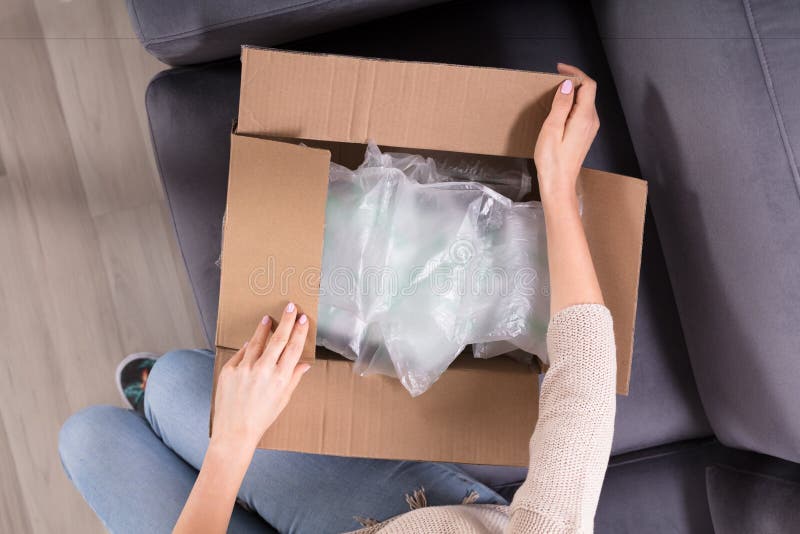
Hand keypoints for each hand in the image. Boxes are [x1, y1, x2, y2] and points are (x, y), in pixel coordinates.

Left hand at [211, 303, 310, 455]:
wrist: (235, 431)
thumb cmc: (261, 418)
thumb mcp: (283, 399)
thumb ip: (293, 378)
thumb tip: (304, 364)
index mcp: (280, 378)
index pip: (293, 348)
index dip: (300, 331)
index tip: (303, 319)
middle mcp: (264, 371)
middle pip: (278, 339)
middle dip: (287, 321)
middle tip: (291, 307)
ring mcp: (245, 369)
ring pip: (258, 341)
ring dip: (264, 328)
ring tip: (268, 318)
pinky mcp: (229, 370)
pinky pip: (241, 353)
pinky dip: (248, 346)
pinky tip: (252, 341)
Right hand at [534, 63, 599, 201]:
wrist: (558, 184)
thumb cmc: (552, 160)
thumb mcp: (552, 128)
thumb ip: (561, 105)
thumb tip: (567, 85)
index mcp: (584, 117)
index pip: (588, 85)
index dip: (575, 72)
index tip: (560, 69)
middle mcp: (591, 121)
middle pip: (588, 92)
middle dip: (572, 81)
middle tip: (553, 79)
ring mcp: (589, 129)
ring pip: (584, 102)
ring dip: (571, 94)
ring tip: (553, 93)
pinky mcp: (584, 135)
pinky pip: (581, 113)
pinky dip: (571, 105)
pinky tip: (558, 110)